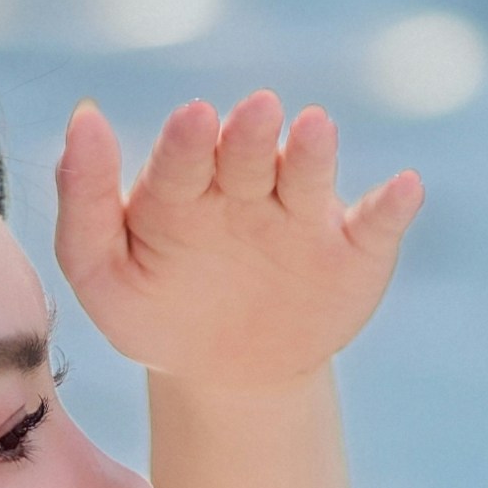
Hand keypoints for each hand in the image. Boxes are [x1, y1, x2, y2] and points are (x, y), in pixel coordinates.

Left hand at [53, 88, 423, 399]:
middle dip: (252, 134)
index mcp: (183, 185)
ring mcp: (302, 215)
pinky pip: (376, 224)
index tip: (193, 119)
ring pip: (309, 175)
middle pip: (249, 154)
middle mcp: (246, 186)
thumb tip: (83, 117)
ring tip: (315, 129)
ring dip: (314, 151)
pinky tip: (403, 188)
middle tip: (257, 111)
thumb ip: (83, 204)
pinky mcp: (353, 250)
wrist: (225, 376)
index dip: (188, 141)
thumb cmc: (158, 314)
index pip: (184, 158)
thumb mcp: (103, 274)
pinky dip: (392, 206)